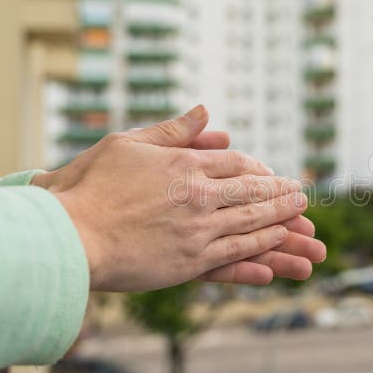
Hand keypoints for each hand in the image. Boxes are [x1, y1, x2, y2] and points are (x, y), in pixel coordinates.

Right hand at [34, 105, 322, 290]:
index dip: (258, 169)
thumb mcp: (128, 144)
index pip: (235, 163)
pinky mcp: (190, 260)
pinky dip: (261, 247)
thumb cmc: (90, 186)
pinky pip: (236, 253)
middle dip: (280, 193)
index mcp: (184, 165)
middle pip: (252, 191)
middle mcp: (198, 195)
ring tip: (302, 215)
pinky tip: (277, 243)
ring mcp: (197, 229)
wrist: (70, 234)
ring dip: (281, 218)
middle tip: (303, 193)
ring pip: (251, 222)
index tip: (274, 173)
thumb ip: (171, 131)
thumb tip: (206, 111)